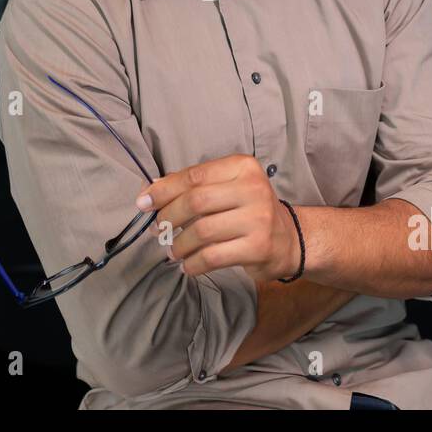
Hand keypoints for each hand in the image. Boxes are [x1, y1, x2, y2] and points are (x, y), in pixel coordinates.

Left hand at [134, 154, 299, 281]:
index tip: (143, 202)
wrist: (288, 240)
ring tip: (172, 250)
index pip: (194, 176)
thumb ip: (192, 186)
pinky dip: (192, 263)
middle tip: (158, 230)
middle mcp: (253, 188)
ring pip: (201, 231)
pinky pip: (212, 256)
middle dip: (168, 217)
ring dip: (178, 244)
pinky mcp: (258, 247)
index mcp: (243, 167)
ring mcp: (258, 218)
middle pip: (195, 202)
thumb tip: (149, 191)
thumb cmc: (248, 211)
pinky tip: (187, 265)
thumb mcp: (226, 188)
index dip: (163, 190)